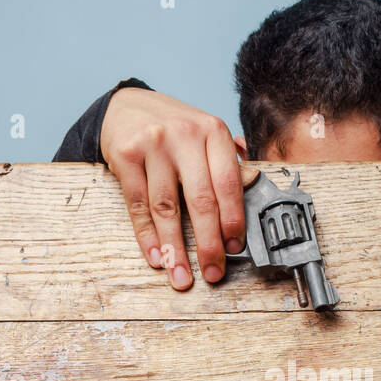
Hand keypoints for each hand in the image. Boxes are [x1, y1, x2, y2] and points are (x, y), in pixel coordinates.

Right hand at [99, 87, 252, 290]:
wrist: (126, 105)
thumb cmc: (173, 127)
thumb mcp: (205, 134)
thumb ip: (228, 161)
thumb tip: (254, 187)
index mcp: (213, 131)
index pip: (229, 184)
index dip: (233, 221)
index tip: (235, 248)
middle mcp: (185, 135)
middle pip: (201, 200)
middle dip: (208, 243)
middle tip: (213, 272)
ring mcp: (154, 144)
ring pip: (167, 208)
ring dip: (175, 249)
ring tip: (181, 275)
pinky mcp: (126, 155)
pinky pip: (139, 205)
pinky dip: (148, 236)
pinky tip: (157, 257)